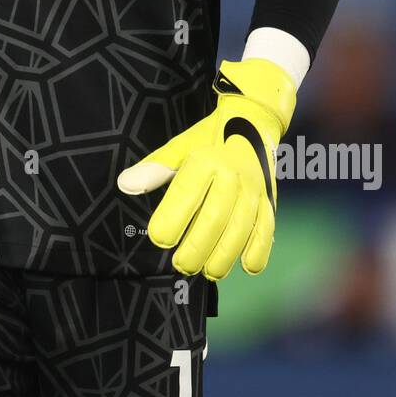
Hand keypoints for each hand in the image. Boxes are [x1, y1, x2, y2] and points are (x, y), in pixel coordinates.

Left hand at [117, 59, 295, 278]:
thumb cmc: (207, 140)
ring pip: (241, 230)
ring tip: (206, 272)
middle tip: (180, 265)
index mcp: (207, 160)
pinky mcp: (269, 202)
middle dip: (196, 248)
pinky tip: (245, 267)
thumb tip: (125, 184)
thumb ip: (155, 168)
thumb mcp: (180, 147)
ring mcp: (254, 191)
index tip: (159, 238)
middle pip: (215, 219)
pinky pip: (266, 231)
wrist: (253, 124)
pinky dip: (258, 252)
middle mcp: (233, 176)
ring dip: (223, 257)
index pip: (187, 195)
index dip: (171, 220)